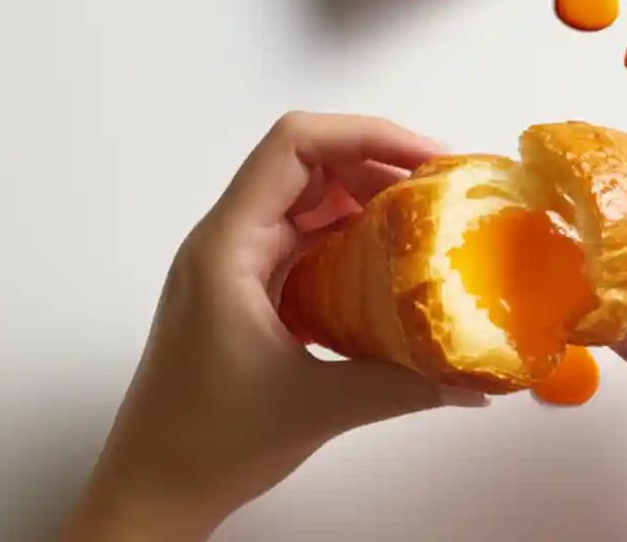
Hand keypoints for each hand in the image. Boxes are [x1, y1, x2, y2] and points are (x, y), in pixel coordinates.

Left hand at [62, 112, 486, 541]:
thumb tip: (475, 380)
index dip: (366, 135)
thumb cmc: (206, 444)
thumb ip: (404, 386)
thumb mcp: (317, 407)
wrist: (151, 491)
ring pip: (308, 203)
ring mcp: (237, 267)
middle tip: (445, 193)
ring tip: (431, 223)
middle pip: (308, 165)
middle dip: (381, 165)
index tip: (428, 161)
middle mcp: (229, 242)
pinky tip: (394, 268)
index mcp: (229, 247)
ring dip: (369, 203)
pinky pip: (306, 243)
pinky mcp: (249, 293)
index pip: (294, 147)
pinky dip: (353, 242)